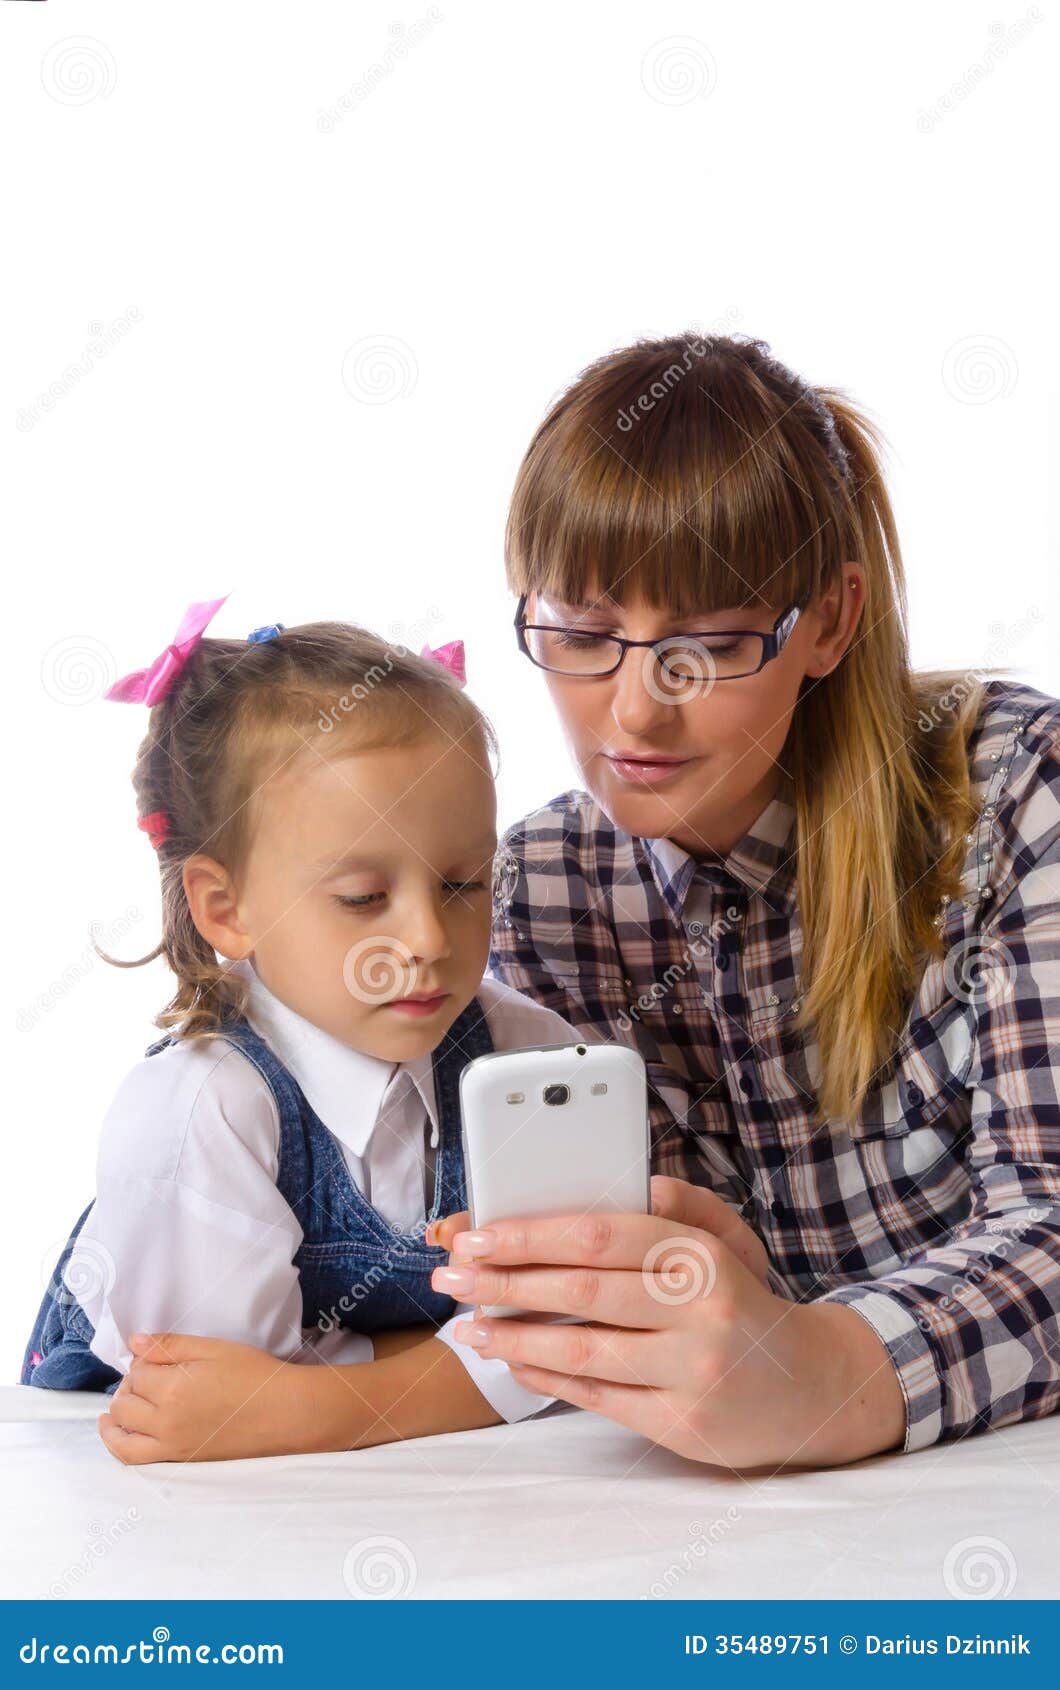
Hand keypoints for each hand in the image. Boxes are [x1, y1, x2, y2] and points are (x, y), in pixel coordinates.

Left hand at [98, 1333, 322, 1464]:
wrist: (284, 1413)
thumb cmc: (254, 1376)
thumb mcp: (213, 1349)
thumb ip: (170, 1346)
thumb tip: (134, 1343)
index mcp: (174, 1388)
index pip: (138, 1371)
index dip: (146, 1360)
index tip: (160, 1357)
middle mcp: (166, 1421)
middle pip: (126, 1401)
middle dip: (131, 1384)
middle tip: (150, 1374)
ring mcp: (170, 1445)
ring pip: (122, 1432)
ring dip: (118, 1413)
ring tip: (127, 1400)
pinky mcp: (179, 1460)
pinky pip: (133, 1458)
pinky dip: (118, 1444)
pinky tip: (116, 1430)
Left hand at [429, 1175, 904, 1469]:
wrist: (811, 1386)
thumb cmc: (744, 1302)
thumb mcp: (726, 1239)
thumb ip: (674, 1204)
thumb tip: (618, 1181)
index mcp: (700, 1253)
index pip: (598, 1234)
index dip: (529, 1233)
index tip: (474, 1233)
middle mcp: (698, 1309)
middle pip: (579, 1290)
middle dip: (502, 1282)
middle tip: (450, 1277)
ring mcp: (690, 1370)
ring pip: (580, 1350)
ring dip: (511, 1337)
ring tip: (468, 1326)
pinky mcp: (681, 1423)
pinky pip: (595, 1396)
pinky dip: (545, 1376)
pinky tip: (514, 1359)